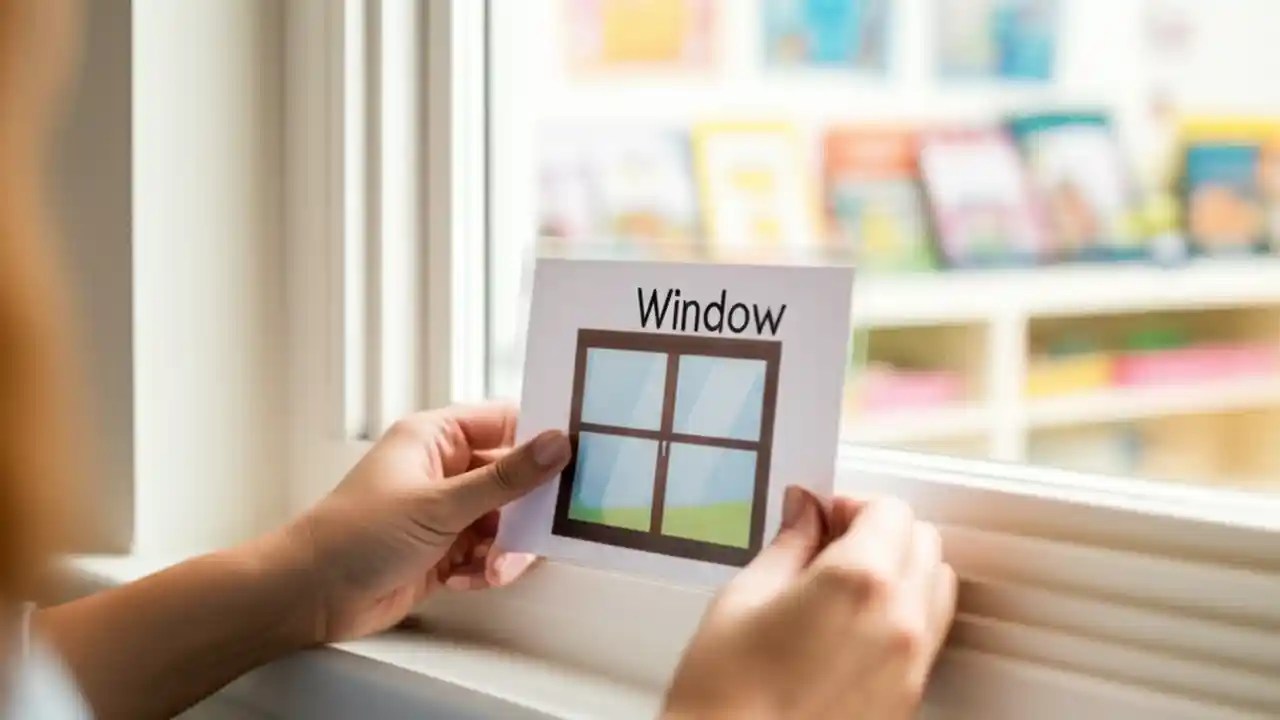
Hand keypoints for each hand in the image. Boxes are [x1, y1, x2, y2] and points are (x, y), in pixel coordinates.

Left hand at [290, 403, 569, 642]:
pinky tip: (464, 579)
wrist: (310, 596)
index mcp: (436, 437)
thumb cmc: (353, 535)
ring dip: (506, 548)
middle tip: (542, 529)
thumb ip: (504, 479)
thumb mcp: (439, 504)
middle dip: (526, 509)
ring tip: (493, 567)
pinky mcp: (444, 550)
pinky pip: (488, 554)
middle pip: (512, 478)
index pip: (505, 421)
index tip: (574, 455)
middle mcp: (443, 469)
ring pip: (505, 521)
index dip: (540, 436)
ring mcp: (445, 511)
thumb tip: (554, 446)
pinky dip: (486, 568)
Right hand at [663, 489, 956, 719]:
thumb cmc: (724, 695)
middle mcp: (899, 620)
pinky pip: (927, 634)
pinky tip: (853, 625)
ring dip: (901, 569)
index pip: (889, 511)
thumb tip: (804, 511)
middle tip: (830, 543)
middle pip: (923, 543)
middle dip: (881, 531)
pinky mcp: (909, 698)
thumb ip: (789, 545)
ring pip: (935, 586)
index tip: (822, 515)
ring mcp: (910, 664)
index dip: (852, 504)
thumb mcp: (743, 597)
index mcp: (858, 581)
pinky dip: (904, 612)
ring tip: (845, 585)